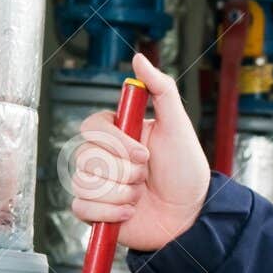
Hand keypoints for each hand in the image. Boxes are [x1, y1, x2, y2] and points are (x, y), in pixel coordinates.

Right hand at [67, 52, 211, 251]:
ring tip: (141, 195)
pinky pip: (81, 208)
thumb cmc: (186, 171)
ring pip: (83, 183)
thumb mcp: (178, 126)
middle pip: (85, 157)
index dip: (115, 143)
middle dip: (124, 172)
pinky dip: (109, 212)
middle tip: (147, 176)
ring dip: (121, 193)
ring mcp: (96, 184)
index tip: (144, 154)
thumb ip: (161, 90)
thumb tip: (139, 58)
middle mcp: (102, 157)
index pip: (90, 127)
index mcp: (116, 134)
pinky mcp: (94, 211)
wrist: (191, 214)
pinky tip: (130, 212)